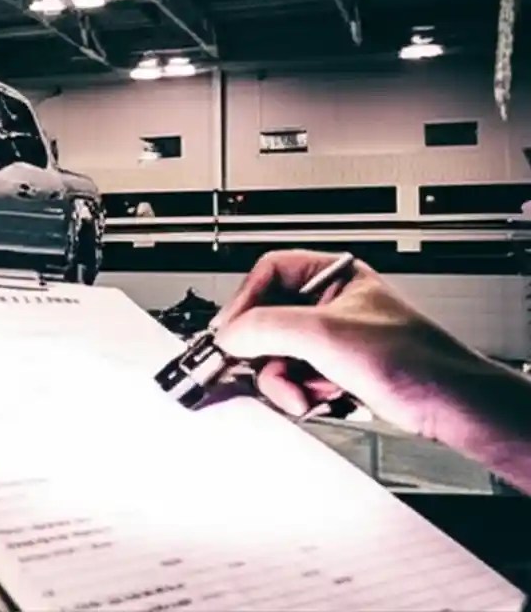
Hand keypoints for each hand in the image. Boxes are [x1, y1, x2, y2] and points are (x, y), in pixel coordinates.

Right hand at [213, 250, 530, 489]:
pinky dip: (299, 394)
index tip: (229, 332)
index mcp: (331, 275)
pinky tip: (322, 398)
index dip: (244, 303)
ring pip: (276, 355)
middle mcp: (328, 303)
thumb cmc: (416, 359)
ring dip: (285, 381)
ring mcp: (329, 339)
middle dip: (268, 353)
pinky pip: (292, 378)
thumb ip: (267, 327)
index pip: (267, 274)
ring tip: (307, 391)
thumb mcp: (326, 334)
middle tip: (255, 367)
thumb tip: (228, 333)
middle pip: (266, 320)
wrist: (450, 404)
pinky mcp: (332, 370)